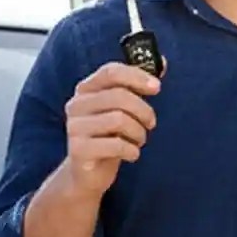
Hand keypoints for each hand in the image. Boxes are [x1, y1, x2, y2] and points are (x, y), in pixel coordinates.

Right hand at [62, 60, 164, 196]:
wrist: (87, 173)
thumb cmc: (109, 136)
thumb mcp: (122, 109)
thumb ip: (138, 85)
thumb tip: (162, 63)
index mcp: (86, 89)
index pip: (111, 71)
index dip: (136, 76)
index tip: (157, 87)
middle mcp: (76, 105)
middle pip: (119, 96)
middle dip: (143, 111)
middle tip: (150, 124)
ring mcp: (74, 127)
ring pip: (119, 120)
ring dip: (139, 133)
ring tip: (138, 141)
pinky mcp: (78, 150)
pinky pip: (116, 145)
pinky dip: (132, 150)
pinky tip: (131, 154)